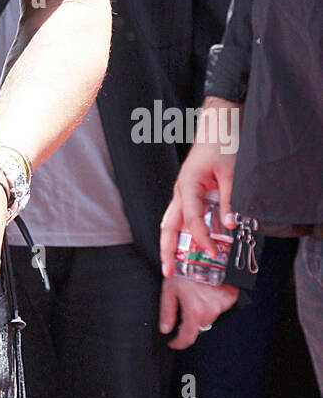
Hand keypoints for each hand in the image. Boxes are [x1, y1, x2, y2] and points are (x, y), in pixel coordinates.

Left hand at [159, 274, 238, 348]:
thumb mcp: (169, 288)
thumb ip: (167, 312)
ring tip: (196, 293)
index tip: (172, 342)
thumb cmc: (185, 266)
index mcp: (195, 311)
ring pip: (210, 316)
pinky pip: (220, 306)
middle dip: (190, 320)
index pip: (188, 337)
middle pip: (199, 325)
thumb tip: (165, 329)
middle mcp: (211, 311)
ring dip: (202, 311)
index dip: (178, 343)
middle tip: (184, 304)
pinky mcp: (231, 297)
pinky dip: (213, 302)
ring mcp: (223, 304)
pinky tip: (207, 290)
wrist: (205, 251)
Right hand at [160, 95, 240, 275]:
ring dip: (171, 243)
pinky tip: (191, 243)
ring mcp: (184, 191)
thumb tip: (230, 226)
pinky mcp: (191, 191)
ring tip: (172, 264)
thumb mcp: (231, 173)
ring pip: (171, 222)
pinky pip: (183, 216)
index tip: (213, 254)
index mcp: (187, 185)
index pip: (192, 221)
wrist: (219, 125)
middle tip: (168, 272)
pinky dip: (184, 232)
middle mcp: (181, 191)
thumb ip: (231, 201)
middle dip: (167, 250)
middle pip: (168, 225)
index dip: (202, 240)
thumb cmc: (221, 143)